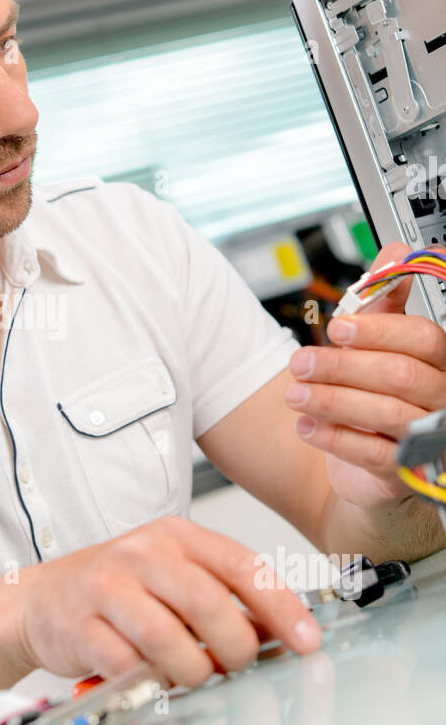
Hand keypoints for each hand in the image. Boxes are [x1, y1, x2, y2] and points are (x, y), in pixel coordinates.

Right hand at [14, 515, 321, 684]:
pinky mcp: (79, 626)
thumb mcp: (172, 579)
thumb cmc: (114, 593)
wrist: (36, 601)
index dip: (281, 606)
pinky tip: (154, 680)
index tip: (307, 641)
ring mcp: (106, 587)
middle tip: (239, 666)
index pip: (241, 565)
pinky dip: (149, 681)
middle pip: (207, 600)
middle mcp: (141, 554)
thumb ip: (222, 599)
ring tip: (195, 677)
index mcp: (175, 537)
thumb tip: (281, 634)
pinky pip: (126, 663)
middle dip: (235, 645)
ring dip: (193, 669)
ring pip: (167, 636)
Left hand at [284, 243, 445, 508]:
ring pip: (384, 413)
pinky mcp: (405, 472)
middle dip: (343, 366)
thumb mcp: (381, 340)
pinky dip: (334, 437)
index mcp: (442, 361)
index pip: (422, 339)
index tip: (337, 327)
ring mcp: (428, 438)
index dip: (378, 331)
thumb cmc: (379, 391)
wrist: (369, 459)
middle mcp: (442, 398)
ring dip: (331, 400)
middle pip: (400, 375)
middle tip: (300, 362)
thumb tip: (395, 251)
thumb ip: (385, 299)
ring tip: (294, 394)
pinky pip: (372, 454)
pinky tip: (306, 425)